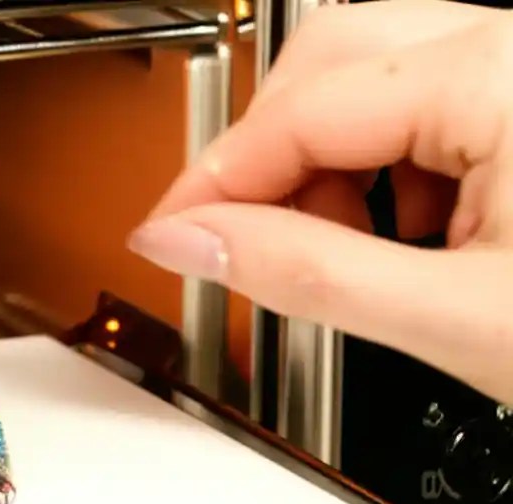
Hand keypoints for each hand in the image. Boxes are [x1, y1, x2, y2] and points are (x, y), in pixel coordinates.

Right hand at [128, 0, 512, 403]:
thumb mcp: (460, 317)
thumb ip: (307, 274)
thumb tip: (188, 240)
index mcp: (500, 73)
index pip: (298, 112)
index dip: (214, 182)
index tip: (166, 234)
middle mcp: (512, 45)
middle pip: (323, 64)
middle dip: (265, 159)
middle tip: (235, 234)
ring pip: (369, 76)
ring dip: (324, 164)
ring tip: (335, 245)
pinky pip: (423, 99)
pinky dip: (384, 165)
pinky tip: (398, 231)